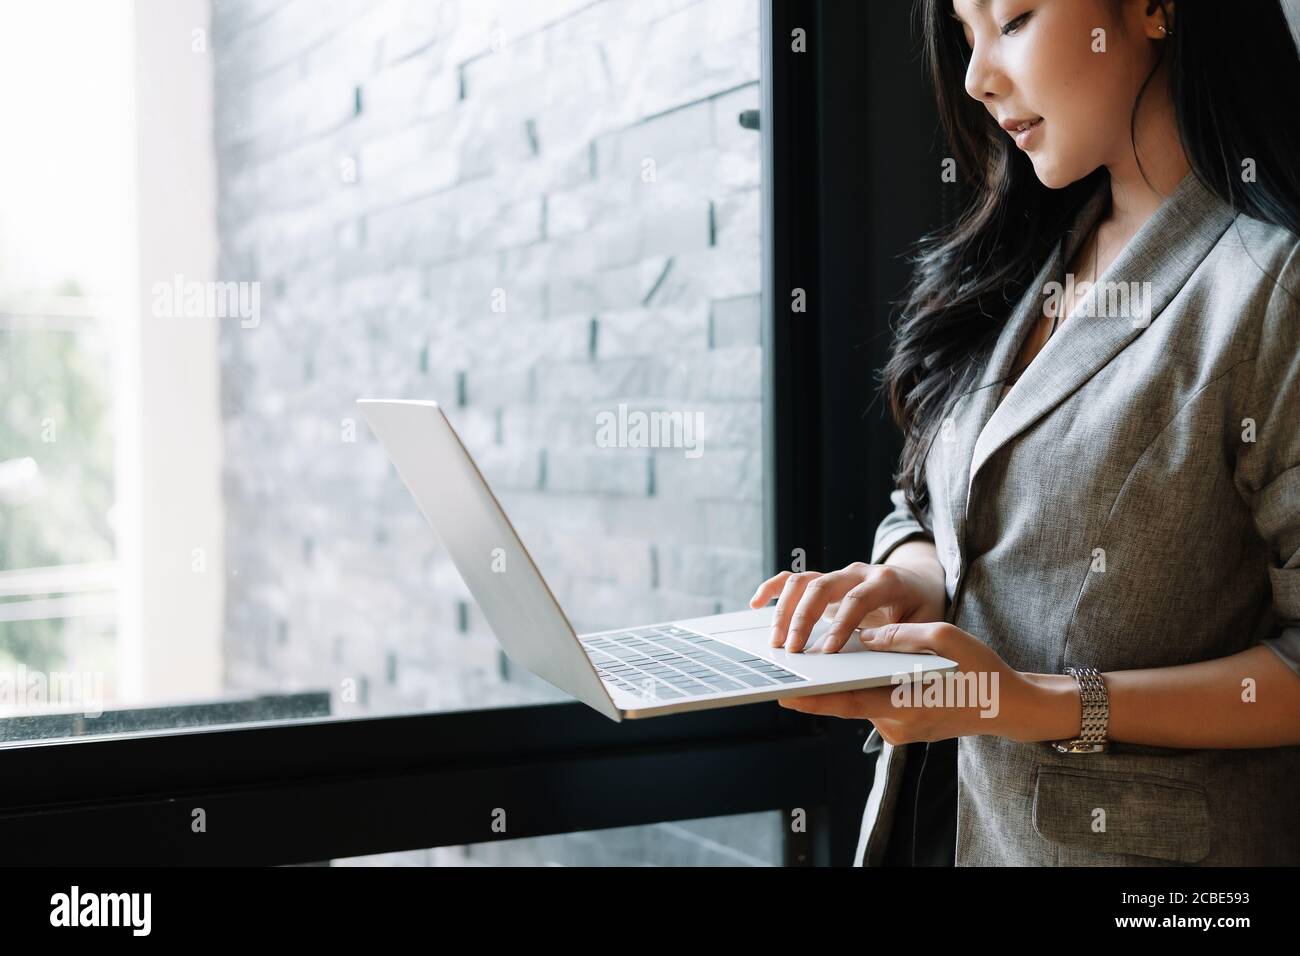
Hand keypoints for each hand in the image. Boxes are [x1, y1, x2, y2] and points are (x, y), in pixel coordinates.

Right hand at [748, 560, 946, 653]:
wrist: (920, 581)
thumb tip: (881, 657)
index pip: (857, 600)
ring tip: (775, 640)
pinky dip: (772, 588)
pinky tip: (756, 604)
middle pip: (822, 587)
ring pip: (803, 581)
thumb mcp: (928, 624)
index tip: (826, 651)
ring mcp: (838, 575)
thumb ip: (907, 637)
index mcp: (886, 582)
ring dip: (785, 610)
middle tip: (792, 650)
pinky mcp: (825, 581)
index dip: (840, 624)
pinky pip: (793, 579)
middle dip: (803, 619)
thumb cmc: (924, 608)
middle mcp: (858, 573)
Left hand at [775, 622, 1045, 743]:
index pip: (849, 703)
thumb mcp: (949, 640)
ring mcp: (899, 731)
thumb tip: (865, 636)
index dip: (813, 699)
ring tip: (810, 662)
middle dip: (814, 689)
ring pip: (858, 703)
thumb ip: (904, 636)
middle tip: (779, 673)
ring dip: (839, 685)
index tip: (782, 693)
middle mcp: (897, 726)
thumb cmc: (983, 671)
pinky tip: (847, 668)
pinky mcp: (902, 727)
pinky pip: (872, 704)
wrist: (1012, 708)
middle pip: (846, 704)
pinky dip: (859, 687)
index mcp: (906, 707)